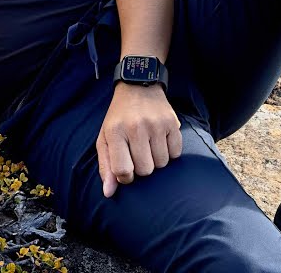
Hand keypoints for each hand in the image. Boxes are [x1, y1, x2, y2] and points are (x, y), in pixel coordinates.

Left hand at [96, 83, 182, 197]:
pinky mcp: (173, 123)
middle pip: (145, 170)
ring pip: (161, 164)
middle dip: (141, 167)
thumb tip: (109, 193)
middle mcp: (136, 127)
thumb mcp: (105, 138)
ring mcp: (156, 124)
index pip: (123, 171)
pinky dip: (169, 152)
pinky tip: (160, 140)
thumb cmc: (119, 118)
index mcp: (115, 132)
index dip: (125, 176)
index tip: (125, 168)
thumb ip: (106, 166)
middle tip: (137, 153)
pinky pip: (175, 154)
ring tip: (148, 145)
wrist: (138, 87)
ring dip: (155, 160)